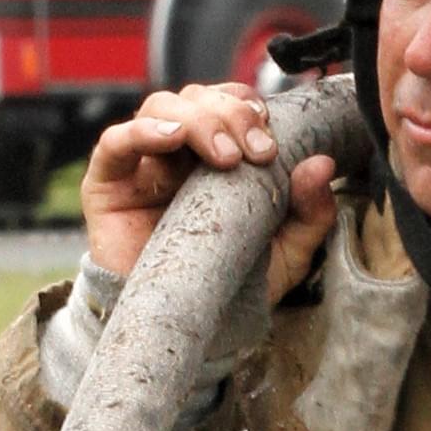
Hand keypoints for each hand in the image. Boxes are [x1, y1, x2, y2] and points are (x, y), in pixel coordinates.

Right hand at [80, 80, 338, 302]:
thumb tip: (323, 164)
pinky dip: (142, 131)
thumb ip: (308, 214)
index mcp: (216, 156)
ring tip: (224, 155)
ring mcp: (141, 166)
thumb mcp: (285, 255)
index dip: (247, 105)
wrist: (181, 331)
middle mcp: (178, 153)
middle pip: (197, 100)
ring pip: (161, 108)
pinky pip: (115, 142)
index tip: (271, 135)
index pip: (227, 103)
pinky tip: (171, 138)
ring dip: (198, 119)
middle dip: (232, 115)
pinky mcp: (107, 186)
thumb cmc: (229, 288)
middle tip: (257, 152)